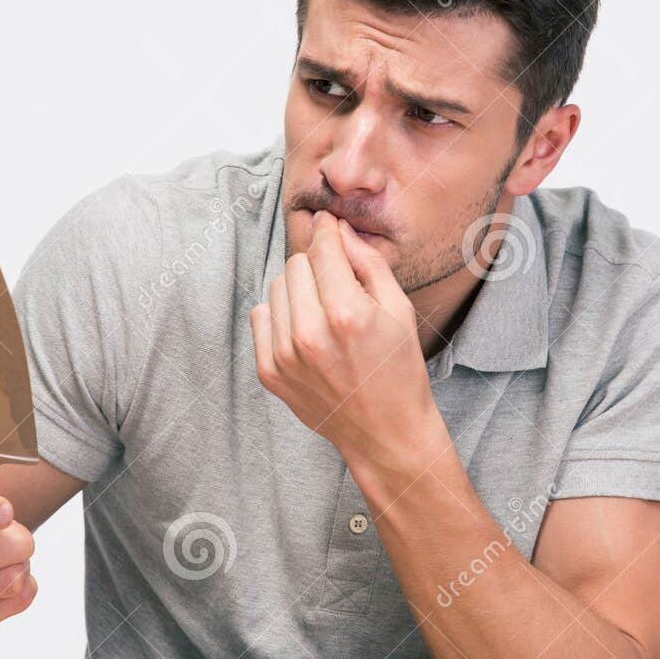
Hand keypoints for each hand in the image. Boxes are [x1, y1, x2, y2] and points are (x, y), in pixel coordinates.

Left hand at [249, 212, 443, 474]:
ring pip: (277, 287)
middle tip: (339, 286)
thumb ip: (368, 262)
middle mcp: (310, 334)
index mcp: (347, 314)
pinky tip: (306, 331)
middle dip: (318, 266)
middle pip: (297, 264)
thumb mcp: (399, 310)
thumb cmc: (399, 370)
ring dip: (299, 290)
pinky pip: (260, 317)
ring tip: (324, 312)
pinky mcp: (269, 373)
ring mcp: (284, 356)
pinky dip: (281, 316)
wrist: (385, 433)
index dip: (329, 232)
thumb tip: (339, 229)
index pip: (323, 249)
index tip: (330, 225)